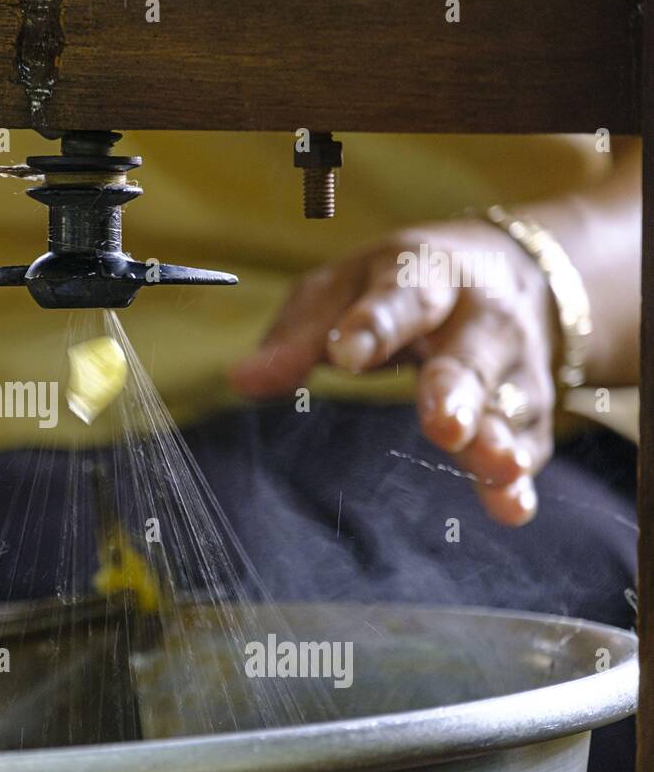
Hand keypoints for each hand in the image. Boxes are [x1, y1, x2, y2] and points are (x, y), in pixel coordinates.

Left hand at [229, 219, 556, 526]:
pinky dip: (519, 477)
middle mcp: (478, 317)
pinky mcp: (530, 405)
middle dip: (457, 392)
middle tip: (445, 426)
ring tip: (497, 469)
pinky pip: (529, 440)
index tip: (347, 354)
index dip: (374, 324)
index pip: (400, 297)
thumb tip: (241, 379)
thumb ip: (298, 337)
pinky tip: (512, 506)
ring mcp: (511, 363)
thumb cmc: (396, 285)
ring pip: (507, 402)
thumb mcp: (342, 290)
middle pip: (468, 355)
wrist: (507, 265)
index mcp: (422, 276)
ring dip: (498, 441)